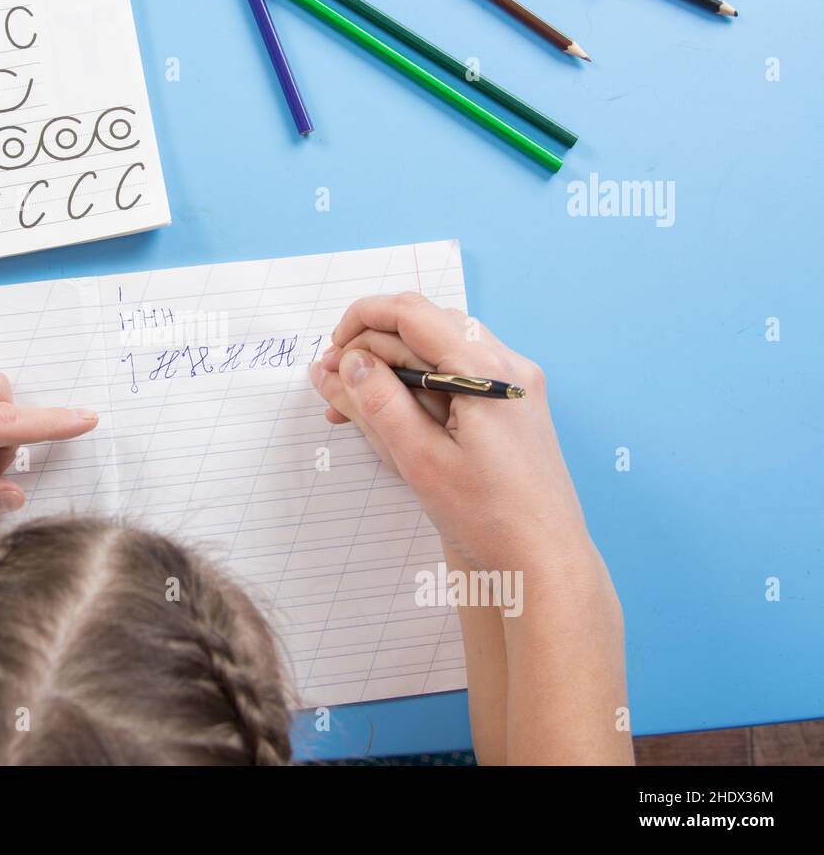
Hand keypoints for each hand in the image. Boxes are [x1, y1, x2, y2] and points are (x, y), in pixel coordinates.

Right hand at [309, 293, 594, 579]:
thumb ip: (377, 402)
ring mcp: (512, 386)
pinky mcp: (510, 407)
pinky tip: (388, 418)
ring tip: (351, 406)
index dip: (362, 320)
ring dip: (390, 370)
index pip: (413, 313)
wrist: (544, 562)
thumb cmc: (489, 517)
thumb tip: (345, 362)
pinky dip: (416, 388)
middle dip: (371, 350)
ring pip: (437, 351)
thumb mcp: (420, 459)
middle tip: (332, 386)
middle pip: (424, 328)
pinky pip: (455, 376)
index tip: (331, 351)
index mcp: (487, 370)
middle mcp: (506, 366)